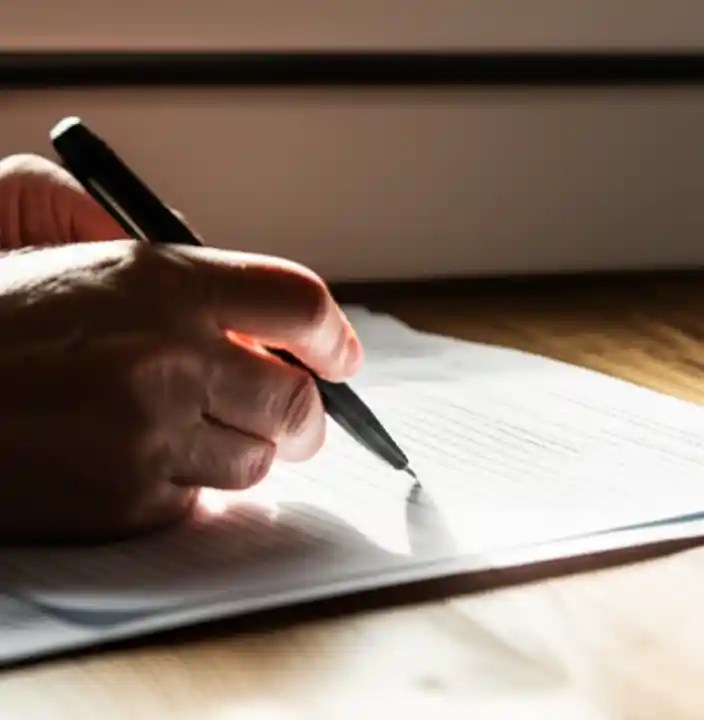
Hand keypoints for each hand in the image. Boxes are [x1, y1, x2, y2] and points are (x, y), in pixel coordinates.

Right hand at [0, 156, 362, 541]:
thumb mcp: (32, 222)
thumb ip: (141, 240)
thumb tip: (237, 300)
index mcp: (158, 280)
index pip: (298, 304)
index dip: (332, 334)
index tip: (338, 354)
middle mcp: (166, 357)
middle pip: (297, 398)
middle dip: (304, 410)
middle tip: (292, 412)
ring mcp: (145, 435)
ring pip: (256, 460)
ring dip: (242, 449)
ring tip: (194, 430)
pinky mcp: (121, 501)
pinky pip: (198, 502)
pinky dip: (184, 486)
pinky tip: (137, 459)